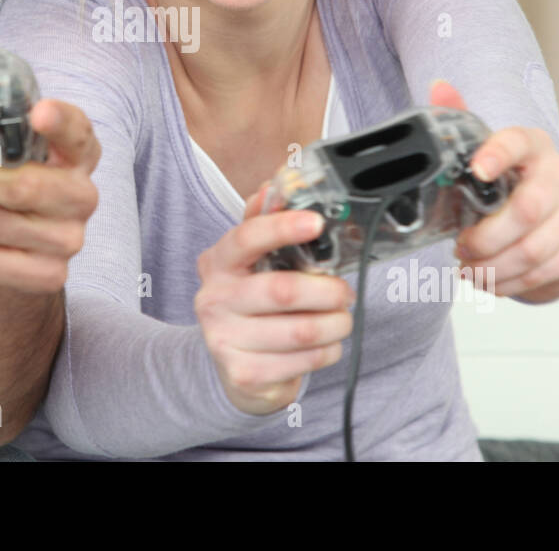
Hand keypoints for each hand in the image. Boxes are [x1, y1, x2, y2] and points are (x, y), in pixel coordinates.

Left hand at [0, 98, 99, 293]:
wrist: (22, 250)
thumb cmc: (14, 190)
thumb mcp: (16, 156)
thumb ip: (2, 135)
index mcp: (78, 155)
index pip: (78, 132)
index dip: (59, 121)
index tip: (38, 114)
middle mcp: (83, 196)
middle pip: (20, 185)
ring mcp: (71, 240)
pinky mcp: (51, 275)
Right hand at [194, 186, 356, 415]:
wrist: (237, 367)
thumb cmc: (252, 305)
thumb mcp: (252, 263)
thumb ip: (263, 224)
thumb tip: (273, 184)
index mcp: (216, 263)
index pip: (246, 238)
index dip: (282, 227)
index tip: (316, 222)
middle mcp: (213, 300)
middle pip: (282, 290)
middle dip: (327, 291)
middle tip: (345, 292)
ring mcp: (224, 340)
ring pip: (301, 331)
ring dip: (336, 324)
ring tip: (341, 319)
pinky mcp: (244, 374)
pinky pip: (304, 361)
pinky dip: (327, 352)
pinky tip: (325, 345)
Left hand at [429, 79, 558, 302]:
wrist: (549, 219)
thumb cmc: (508, 185)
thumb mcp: (481, 155)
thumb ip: (459, 120)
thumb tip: (439, 86)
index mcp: (534, 146)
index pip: (518, 142)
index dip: (498, 154)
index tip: (477, 170)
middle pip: (527, 210)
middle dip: (485, 238)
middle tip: (461, 248)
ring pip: (535, 250)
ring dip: (494, 267)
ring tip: (471, 269)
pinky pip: (549, 272)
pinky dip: (513, 283)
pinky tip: (493, 281)